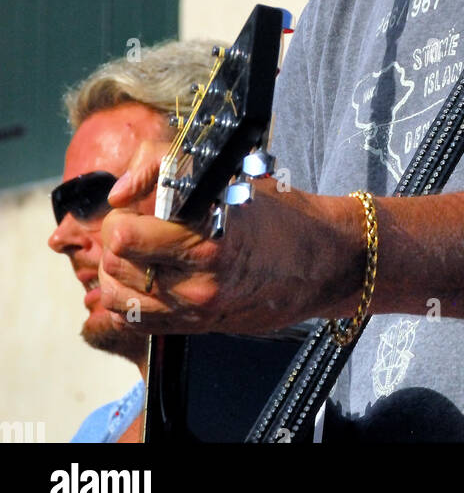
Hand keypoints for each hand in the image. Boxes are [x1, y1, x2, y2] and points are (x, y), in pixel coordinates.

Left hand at [98, 141, 363, 335]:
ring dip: (120, 267)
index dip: (124, 210)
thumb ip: (165, 165)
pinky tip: (148, 276)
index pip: (125, 234)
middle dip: (119, 234)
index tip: (137, 201)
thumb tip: (120, 192)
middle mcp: (200, 276)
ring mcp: (196, 307)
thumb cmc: (276, 211)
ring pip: (116, 292)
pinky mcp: (195, 327)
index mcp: (209, 233)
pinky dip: (129, 296)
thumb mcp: (228, 174)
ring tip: (143, 249)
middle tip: (141, 220)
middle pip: (115, 261)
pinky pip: (132, 319)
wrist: (320, 263)